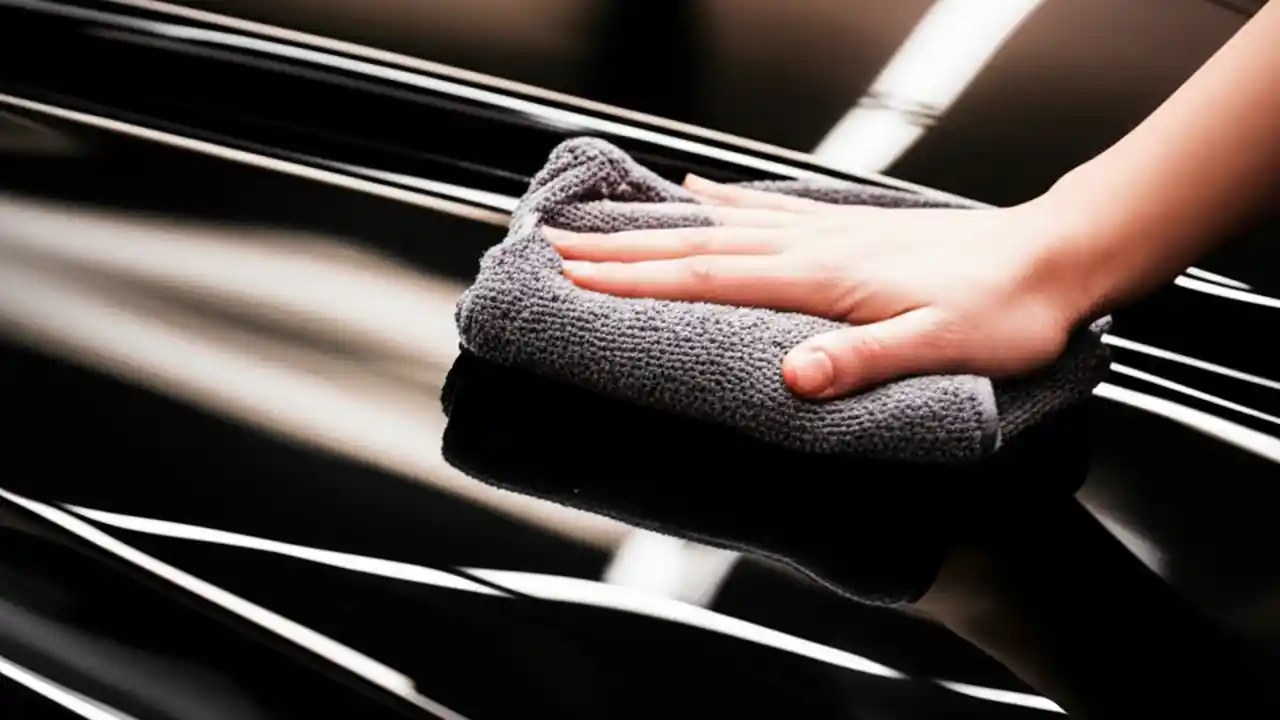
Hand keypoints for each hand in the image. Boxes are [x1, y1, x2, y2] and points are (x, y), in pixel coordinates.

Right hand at [546, 176, 1089, 398]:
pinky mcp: (842, 230)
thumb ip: (864, 359)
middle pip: (694, 246)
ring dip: (653, 226)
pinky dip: (719, 202)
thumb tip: (793, 375)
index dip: (636, 281)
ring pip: (718, 225)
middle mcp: (810, 246)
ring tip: (601, 222)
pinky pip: (763, 210)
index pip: (707, 278)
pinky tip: (697, 192)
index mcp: (820, 277)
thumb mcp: (940, 346)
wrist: (1050, 259)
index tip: (576, 277)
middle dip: (620, 250)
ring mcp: (823, 233)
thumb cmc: (1001, 310)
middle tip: (557, 247)